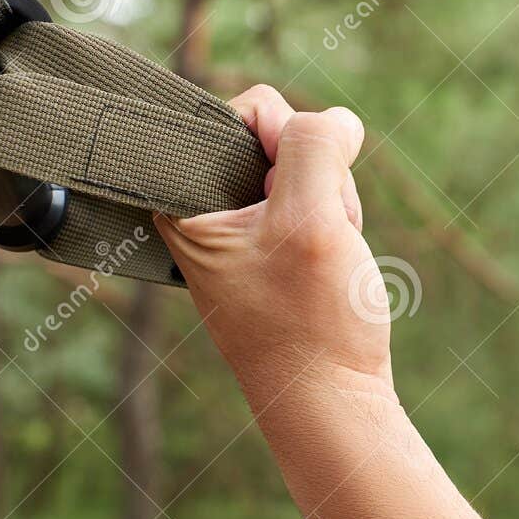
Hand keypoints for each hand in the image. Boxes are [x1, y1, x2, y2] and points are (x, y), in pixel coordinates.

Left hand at [155, 85, 394, 414]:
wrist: (333, 404)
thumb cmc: (312, 325)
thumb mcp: (311, 220)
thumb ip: (314, 147)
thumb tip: (336, 120)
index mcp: (182, 205)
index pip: (238, 114)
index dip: (284, 135)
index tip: (296, 190)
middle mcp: (202, 216)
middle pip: (274, 140)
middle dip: (316, 175)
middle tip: (319, 230)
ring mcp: (238, 235)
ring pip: (301, 173)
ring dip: (331, 201)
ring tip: (329, 252)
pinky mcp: (268, 252)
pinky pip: (310, 206)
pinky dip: (334, 224)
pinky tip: (335, 261)